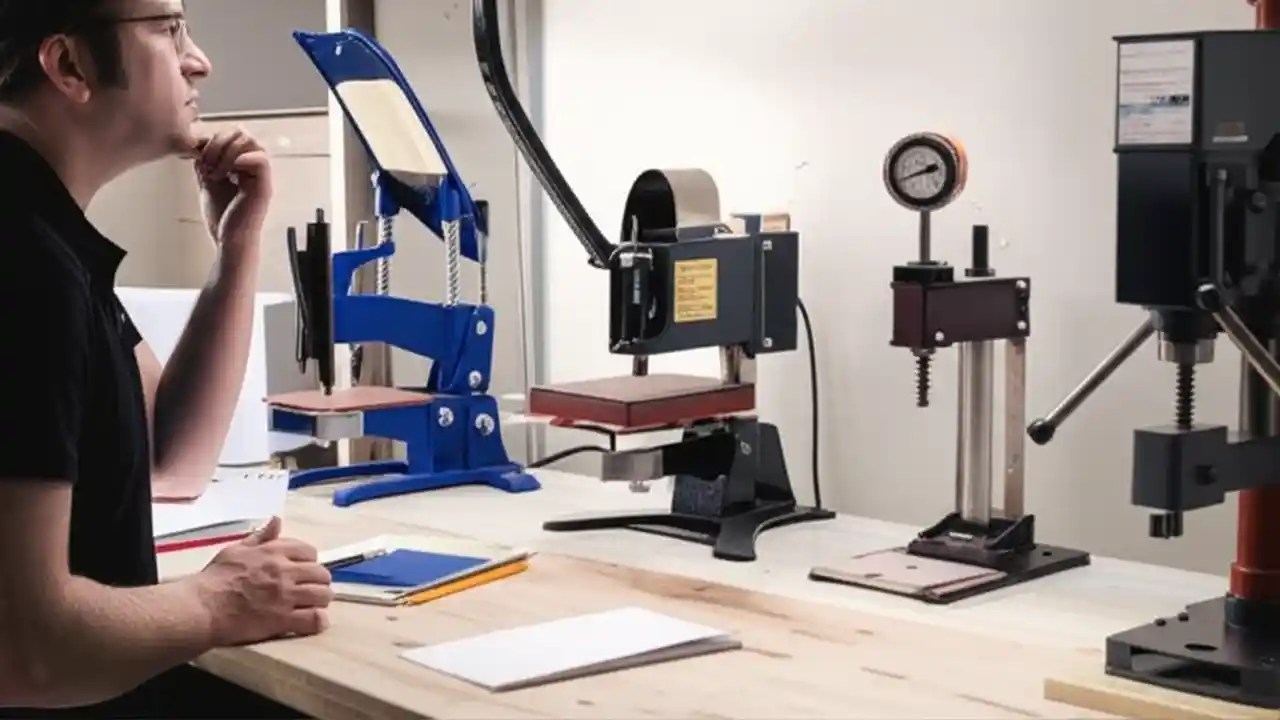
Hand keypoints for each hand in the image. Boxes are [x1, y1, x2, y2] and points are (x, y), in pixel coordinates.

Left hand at [192, 127, 273, 247]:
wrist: (228, 241)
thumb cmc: (222, 218)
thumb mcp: (207, 182)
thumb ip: (205, 162)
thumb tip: (199, 143)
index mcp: (241, 166)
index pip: (232, 136)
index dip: (213, 140)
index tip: (197, 157)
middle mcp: (253, 168)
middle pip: (241, 134)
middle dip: (219, 143)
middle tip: (206, 163)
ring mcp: (260, 176)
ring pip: (251, 142)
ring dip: (227, 151)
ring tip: (215, 171)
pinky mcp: (264, 185)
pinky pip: (260, 159)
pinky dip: (240, 160)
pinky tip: (225, 174)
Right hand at [194, 517, 333, 645]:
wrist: (202, 608)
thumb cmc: (214, 579)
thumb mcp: (235, 550)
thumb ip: (260, 537)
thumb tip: (276, 521)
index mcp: (273, 552)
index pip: (308, 551)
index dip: (309, 561)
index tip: (304, 569)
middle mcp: (284, 572)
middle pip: (321, 573)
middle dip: (319, 581)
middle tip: (312, 588)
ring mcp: (286, 596)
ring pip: (322, 595)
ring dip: (321, 600)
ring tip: (315, 604)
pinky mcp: (283, 620)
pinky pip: (314, 619)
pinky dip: (318, 621)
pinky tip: (315, 621)